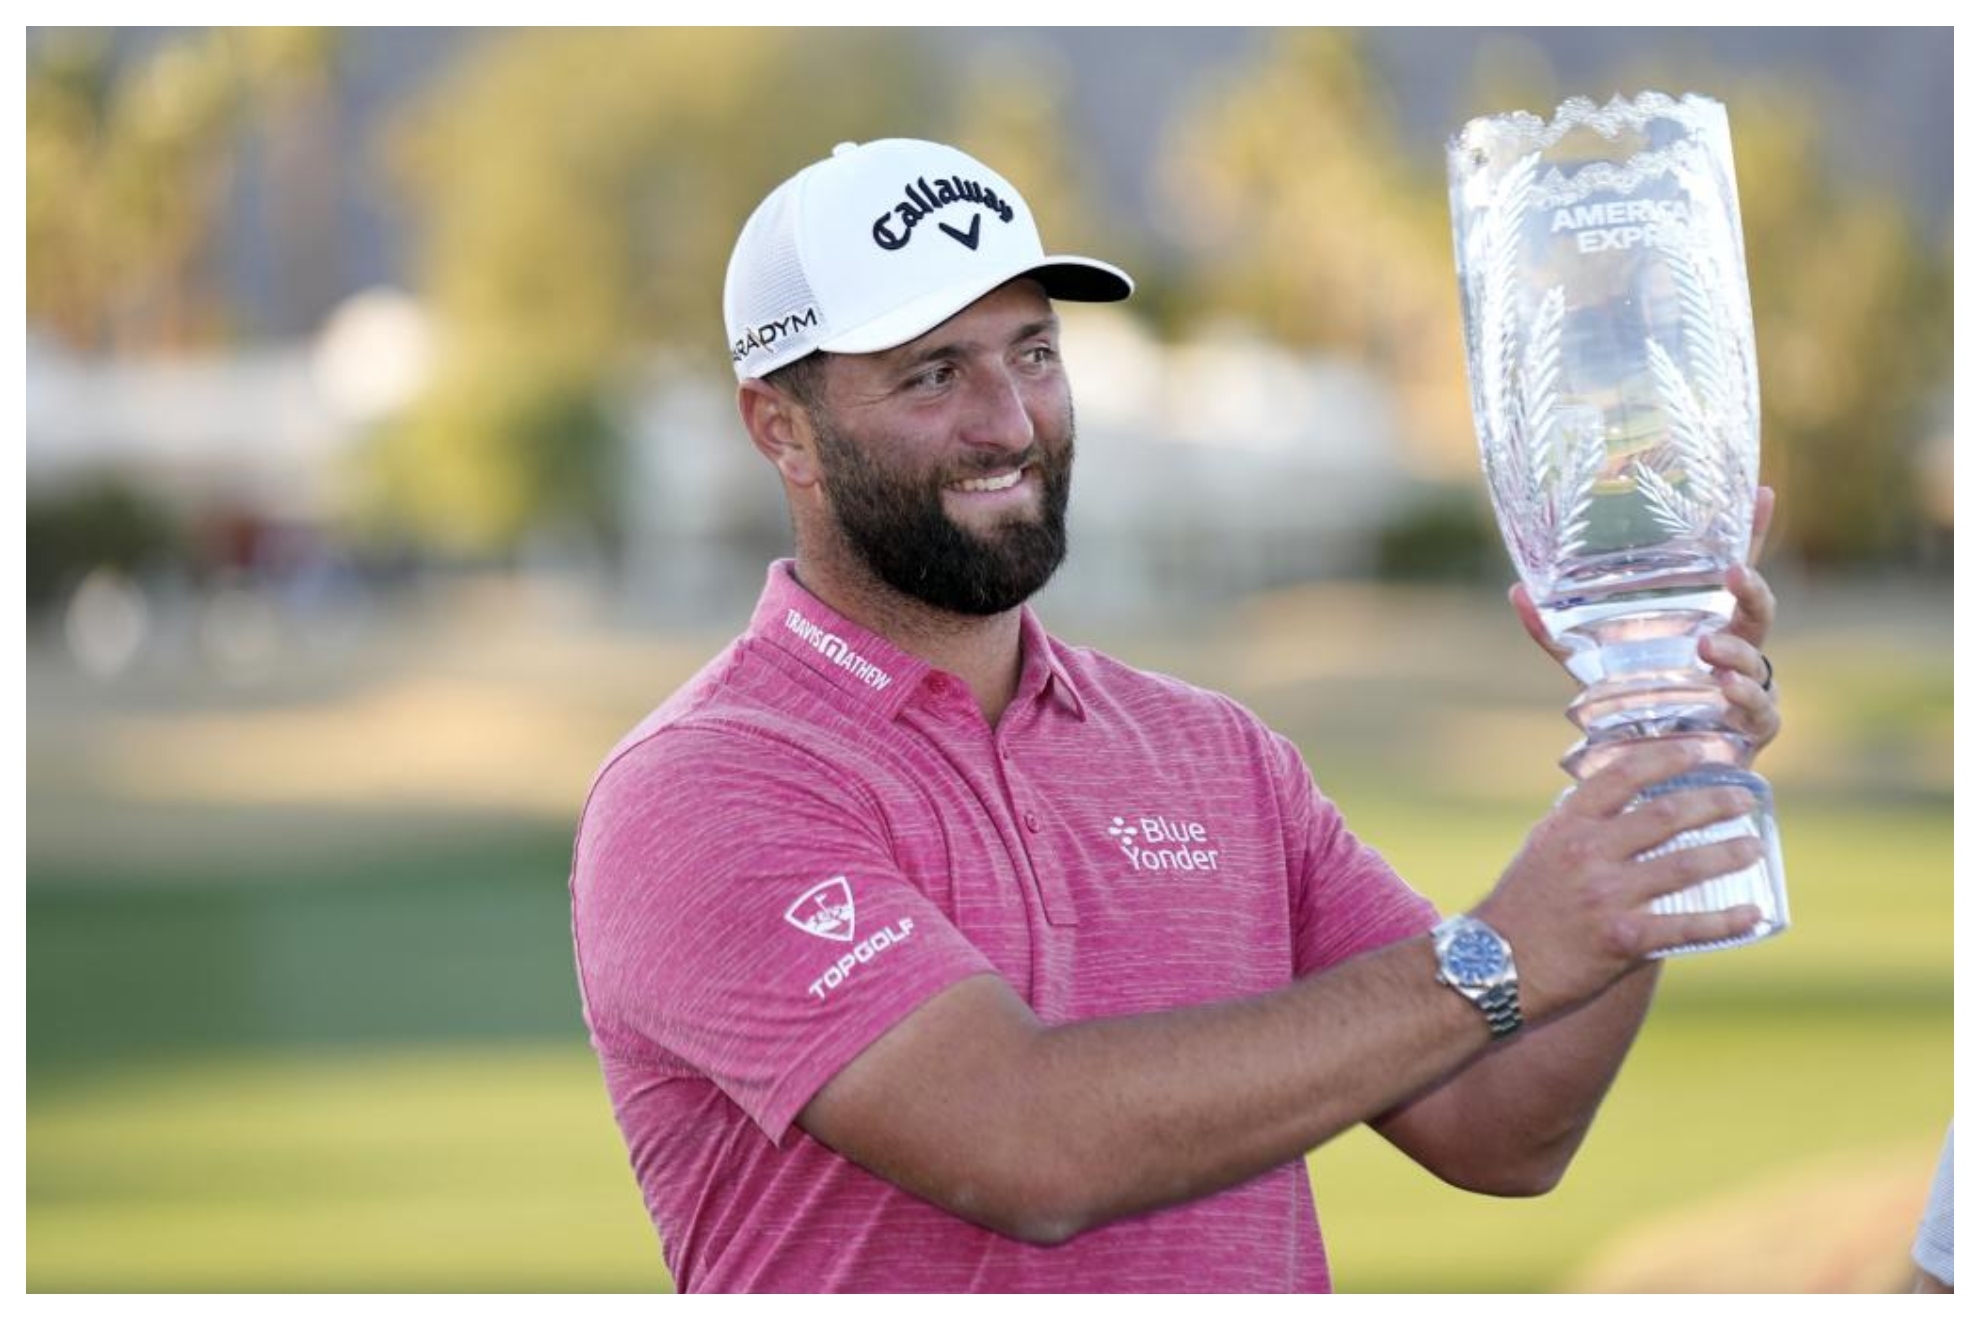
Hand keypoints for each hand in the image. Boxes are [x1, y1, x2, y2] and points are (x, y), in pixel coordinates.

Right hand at [1473, 739, 1764, 1020]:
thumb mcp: (1540, 850)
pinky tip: (1752, 913)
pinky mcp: (1622, 939)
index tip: (1703, 749)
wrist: (1491, 966)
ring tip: (1754, 847)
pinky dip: (1725, 919)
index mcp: (1567, 825)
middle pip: (1666, 815)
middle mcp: (1588, 852)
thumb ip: (1579, 826)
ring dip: (1727, 853)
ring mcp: (1606, 895)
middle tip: (1745, 799)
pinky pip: (1686, 925)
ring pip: (1684, 865)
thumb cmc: (1518, 908)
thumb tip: (1620, 804)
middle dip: (1714, 803)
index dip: (1669, 757)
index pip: (1624, 775)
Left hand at [1509, 486, 1780, 754]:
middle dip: (1752, 589)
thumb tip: (1516, 591)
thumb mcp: (1589, 663)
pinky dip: (1745, 698)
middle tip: (1733, 572)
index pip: (1731, 572)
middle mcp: (1736, 649)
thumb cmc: (1630, 705)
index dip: (1748, 531)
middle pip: (1758, 611)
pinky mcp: (1753, 728)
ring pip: (1756, 660)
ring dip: (1735, 651)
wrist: (1649, 769)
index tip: (1759, 490)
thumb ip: (1554, 631)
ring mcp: (1750, 687)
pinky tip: (1723, 688)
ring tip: (1707, 645)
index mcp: (1707, 622)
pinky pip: (1761, 709)